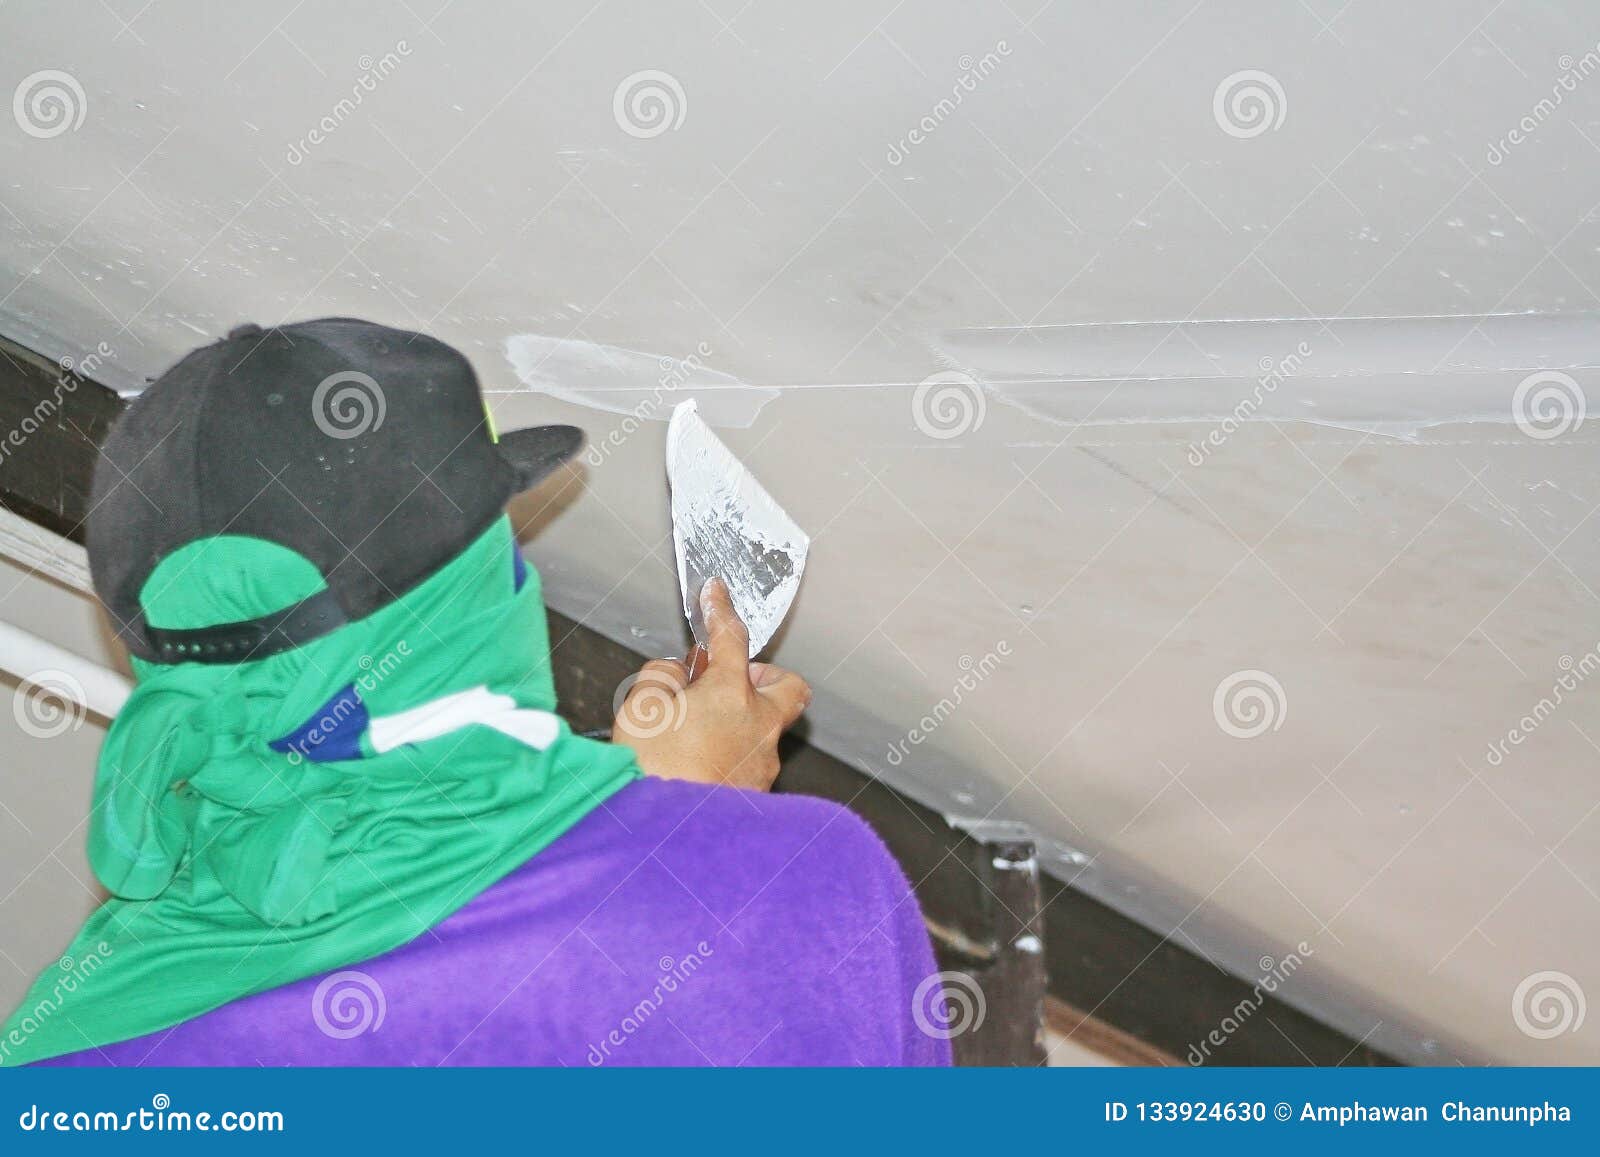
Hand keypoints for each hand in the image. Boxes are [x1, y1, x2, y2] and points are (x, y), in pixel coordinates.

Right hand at [612, 578, 810, 790]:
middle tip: (729, 680)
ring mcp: (763, 764)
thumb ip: (659, 677)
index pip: (731, 637)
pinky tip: (699, 766)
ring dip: (741, 721)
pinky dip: (732, 755)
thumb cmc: (655, 775)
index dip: (721, 611)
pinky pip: (751, 763)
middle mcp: (759, 726)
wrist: (669, 840)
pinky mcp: (758, 796)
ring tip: (697, 732)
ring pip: (768, 729)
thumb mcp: (639, 710)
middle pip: (786, 685)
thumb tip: (675, 673)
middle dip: (763, 675)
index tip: (716, 595)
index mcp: (732, 693)